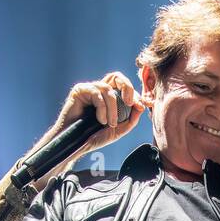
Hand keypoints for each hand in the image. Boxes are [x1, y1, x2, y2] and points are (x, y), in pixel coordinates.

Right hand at [31, 72, 147, 183]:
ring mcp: (89, 89)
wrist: (77, 143)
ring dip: (113, 109)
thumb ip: (130, 119)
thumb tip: (141, 106)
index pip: (124, 88)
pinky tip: (100, 120)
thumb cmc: (94, 137)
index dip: (135, 94)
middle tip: (130, 103)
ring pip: (108, 89)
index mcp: (109, 98)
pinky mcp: (80, 90)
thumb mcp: (117, 130)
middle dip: (127, 87)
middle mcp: (99, 90)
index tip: (142, 106)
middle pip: (117, 77)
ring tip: (110, 123)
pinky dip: (102, 109)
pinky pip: (97, 94)